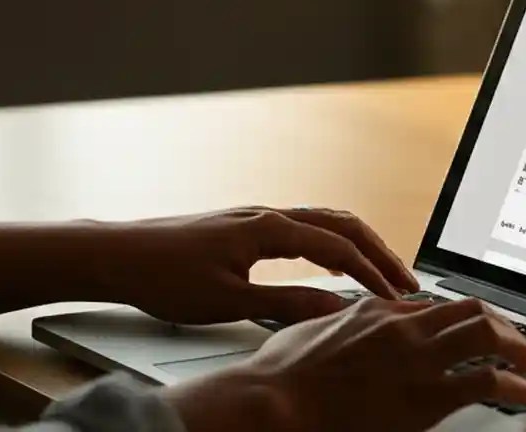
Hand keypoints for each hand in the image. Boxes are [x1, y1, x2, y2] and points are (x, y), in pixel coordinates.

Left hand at [98, 207, 419, 323]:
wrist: (117, 254)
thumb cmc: (163, 276)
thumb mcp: (228, 302)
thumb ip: (286, 306)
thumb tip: (336, 310)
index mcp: (269, 229)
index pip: (340, 249)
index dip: (374, 274)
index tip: (398, 298)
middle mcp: (269, 215)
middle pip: (343, 225)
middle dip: (380, 252)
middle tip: (408, 281)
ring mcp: (257, 217)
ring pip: (325, 221)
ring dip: (359, 244)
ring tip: (383, 270)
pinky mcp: (245, 226)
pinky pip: (305, 226)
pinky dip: (334, 241)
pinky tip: (333, 263)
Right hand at [163, 297, 525, 431]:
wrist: (273, 402)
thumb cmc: (280, 376)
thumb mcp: (308, 332)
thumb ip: (335, 324)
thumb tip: (337, 322)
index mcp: (376, 311)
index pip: (433, 305)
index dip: (460, 318)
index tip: (472, 331)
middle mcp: (404, 326)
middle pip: (470, 309)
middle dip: (500, 324)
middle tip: (515, 343)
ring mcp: (418, 358)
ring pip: (486, 333)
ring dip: (516, 346)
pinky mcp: (427, 394)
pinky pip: (485, 380)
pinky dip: (512, 384)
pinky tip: (521, 392)